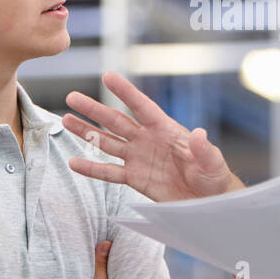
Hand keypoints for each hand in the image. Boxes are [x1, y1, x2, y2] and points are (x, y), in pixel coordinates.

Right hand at [63, 70, 239, 201]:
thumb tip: (199, 133)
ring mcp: (139, 158)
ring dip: (87, 133)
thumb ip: (203, 149)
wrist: (208, 202)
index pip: (142, 107)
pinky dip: (92, 168)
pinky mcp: (135, 178)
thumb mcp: (212, 162)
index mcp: (166, 130)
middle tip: (72, 97)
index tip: (108, 76)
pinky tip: (74, 162)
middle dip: (94, 110)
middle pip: (116, 121)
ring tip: (65, 120)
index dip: (125, 92)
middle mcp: (148, 140)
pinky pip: (109, 172)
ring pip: (107, 142)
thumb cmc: (213, 177)